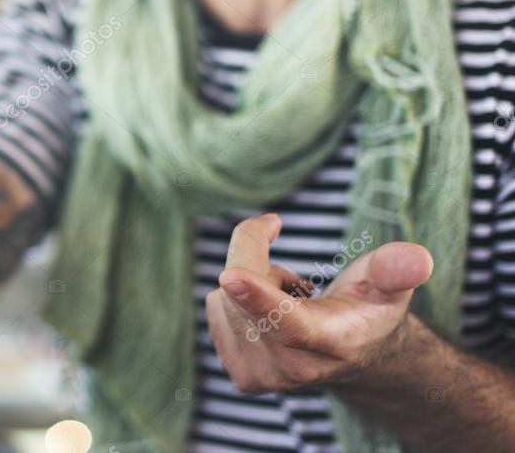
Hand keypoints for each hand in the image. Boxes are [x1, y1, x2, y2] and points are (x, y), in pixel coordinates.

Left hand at [206, 214, 433, 393]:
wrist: (356, 356)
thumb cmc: (370, 309)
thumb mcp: (389, 284)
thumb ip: (396, 269)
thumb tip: (417, 259)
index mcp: (331, 342)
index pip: (287, 321)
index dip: (257, 295)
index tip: (230, 275)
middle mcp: (292, 369)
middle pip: (242, 290)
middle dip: (257, 256)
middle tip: (298, 275)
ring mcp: (261, 376)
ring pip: (226, 295)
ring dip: (251, 282)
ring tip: (290, 300)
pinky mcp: (239, 374)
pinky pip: (216, 307)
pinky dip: (238, 298)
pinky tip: (270, 313)